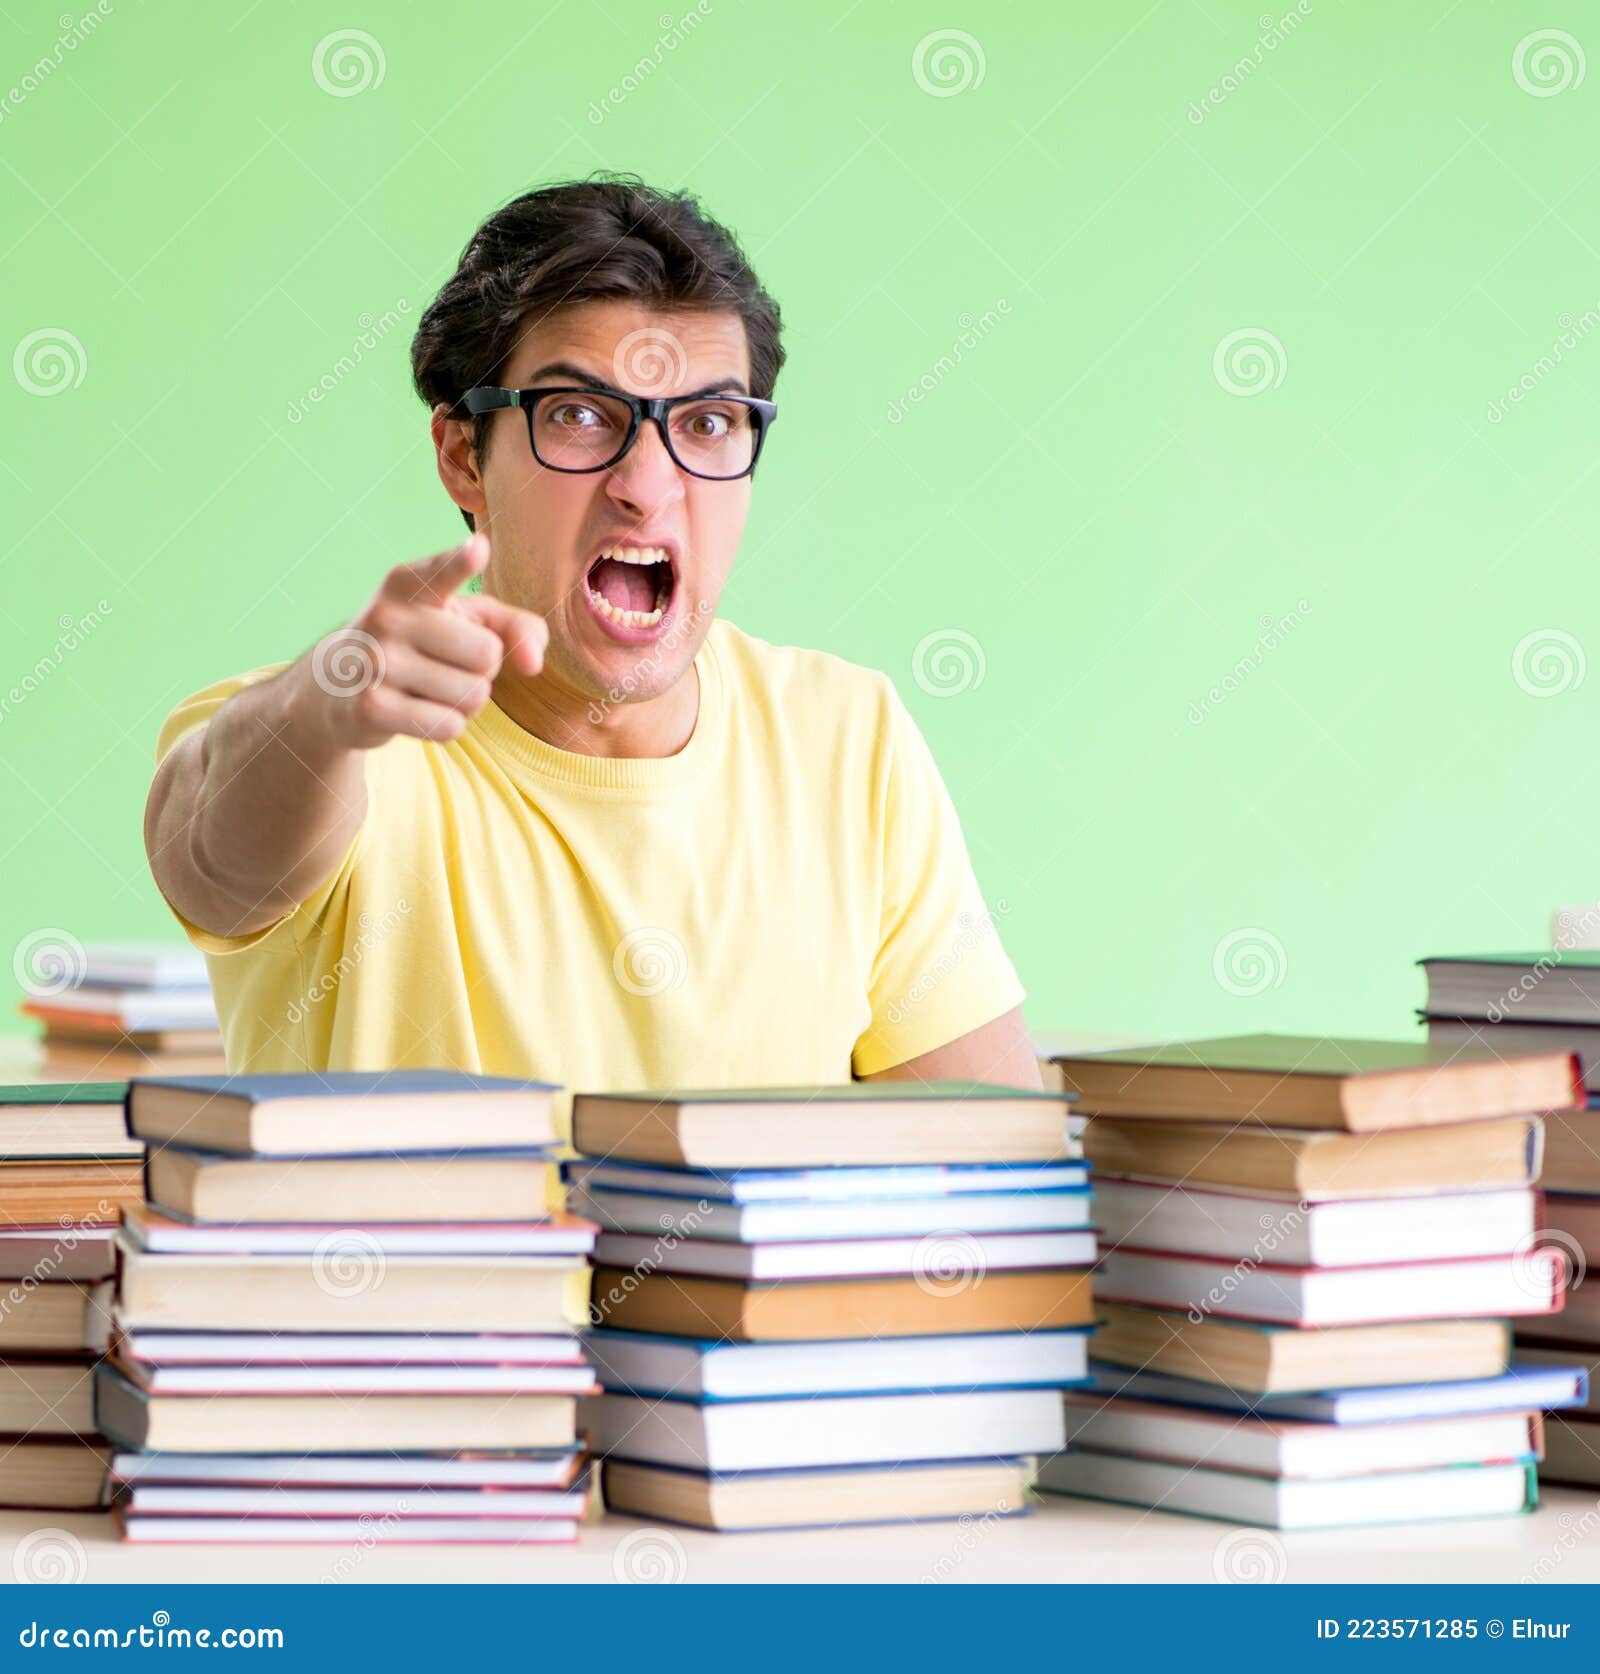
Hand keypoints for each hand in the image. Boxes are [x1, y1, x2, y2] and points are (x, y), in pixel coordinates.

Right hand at [300, 533, 547, 748]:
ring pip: (473, 695)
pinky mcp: (371, 708)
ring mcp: (376, 663)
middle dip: (481, 668)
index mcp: (408, 583)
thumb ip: (516, 627)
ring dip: (464, 700)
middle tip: (442, 661)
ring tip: (426, 685)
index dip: (461, 562)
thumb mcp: (465, 620)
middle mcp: (387, 616)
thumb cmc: (420, 643)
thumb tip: (533, 665)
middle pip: (487, 654)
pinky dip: (445, 725)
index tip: (478, 549)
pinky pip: (450, 726)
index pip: (442, 572)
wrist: (337, 686)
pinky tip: (414, 710)